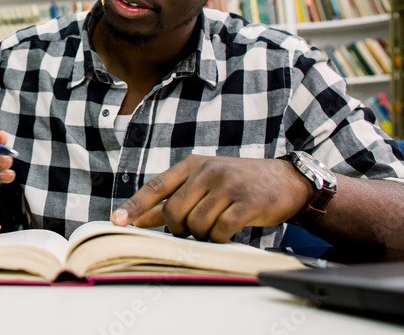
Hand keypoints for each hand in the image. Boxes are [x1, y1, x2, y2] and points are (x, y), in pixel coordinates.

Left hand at [110, 155, 314, 242]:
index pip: (156, 186)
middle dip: (178, 228)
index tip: (117, 222)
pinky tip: (228, 232)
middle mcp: (208, 171)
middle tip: (192, 230)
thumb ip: (174, 198)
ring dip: (202, 235)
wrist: (286, 181)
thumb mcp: (205, 183)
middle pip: (174, 211)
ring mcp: (228, 185)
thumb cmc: (240, 184)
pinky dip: (220, 238)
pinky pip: (220, 230)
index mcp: (193, 164)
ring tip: (215, 228)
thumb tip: (139, 219)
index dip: (135, 206)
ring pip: (195, 224)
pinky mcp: (246, 202)